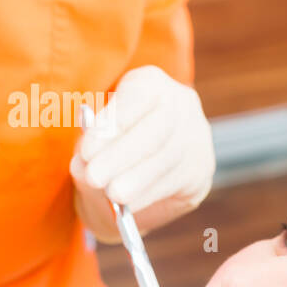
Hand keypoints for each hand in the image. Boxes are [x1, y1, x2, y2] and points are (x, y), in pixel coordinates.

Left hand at [70, 66, 215, 236]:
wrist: (135, 171)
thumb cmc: (107, 146)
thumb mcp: (94, 139)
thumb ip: (88, 148)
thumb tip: (85, 165)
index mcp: (150, 82)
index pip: (138, 95)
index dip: (113, 123)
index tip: (87, 149)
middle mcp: (180, 103)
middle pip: (156, 128)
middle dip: (121, 155)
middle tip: (94, 177)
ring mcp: (196, 135)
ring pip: (168, 157)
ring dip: (137, 179)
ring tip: (112, 194)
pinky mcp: (201, 168)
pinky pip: (175, 181)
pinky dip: (149, 194)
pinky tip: (130, 204)